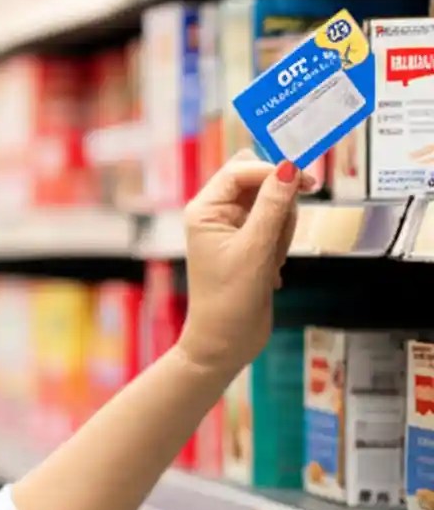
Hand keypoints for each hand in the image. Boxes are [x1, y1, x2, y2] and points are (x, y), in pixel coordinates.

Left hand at [177, 152, 312, 373]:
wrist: (226, 342)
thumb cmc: (230, 299)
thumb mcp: (255, 249)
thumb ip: (273, 205)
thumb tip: (289, 166)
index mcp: (205, 209)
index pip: (241, 169)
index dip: (272, 169)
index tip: (305, 180)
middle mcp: (217, 213)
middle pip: (259, 182)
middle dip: (279, 205)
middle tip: (279, 233)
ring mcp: (234, 228)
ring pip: (273, 205)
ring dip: (281, 230)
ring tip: (269, 261)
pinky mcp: (251, 243)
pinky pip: (277, 226)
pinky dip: (281, 244)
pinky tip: (271, 270)